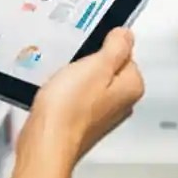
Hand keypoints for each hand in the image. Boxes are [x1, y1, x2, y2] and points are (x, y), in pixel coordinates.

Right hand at [20, 28, 145, 168]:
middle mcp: (122, 103)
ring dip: (76, 78)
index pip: (125, 53)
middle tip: (73, 67)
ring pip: (91, 82)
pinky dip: (67, 93)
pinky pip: (78, 97)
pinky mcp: (84, 122)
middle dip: (90, 64)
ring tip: (62, 82)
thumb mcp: (96, 65)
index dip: (103, 49)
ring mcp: (103, 115)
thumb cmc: (69, 108)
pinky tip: (56, 96)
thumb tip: (126, 35)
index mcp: (131, 87)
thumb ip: (116, 47)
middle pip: (108, 68)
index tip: (88, 54)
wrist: (45, 142)